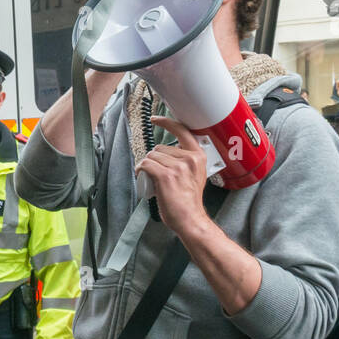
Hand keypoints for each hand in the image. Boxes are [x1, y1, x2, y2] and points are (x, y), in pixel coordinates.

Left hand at [138, 116, 209, 239]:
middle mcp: (190, 159)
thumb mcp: (196, 175)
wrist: (190, 219)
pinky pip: (145, 164)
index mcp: (198, 157)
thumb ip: (187, 162)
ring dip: (146, 165)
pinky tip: (142, 176)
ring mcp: (178, 167)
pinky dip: (140, 169)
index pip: (183, 131)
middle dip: (155, 159)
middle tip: (158, 174)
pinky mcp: (165, 176)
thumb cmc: (189, 201)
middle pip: (160, 147)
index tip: (156, 119)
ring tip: (152, 178)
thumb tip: (169, 155)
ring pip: (151, 156)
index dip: (167, 123)